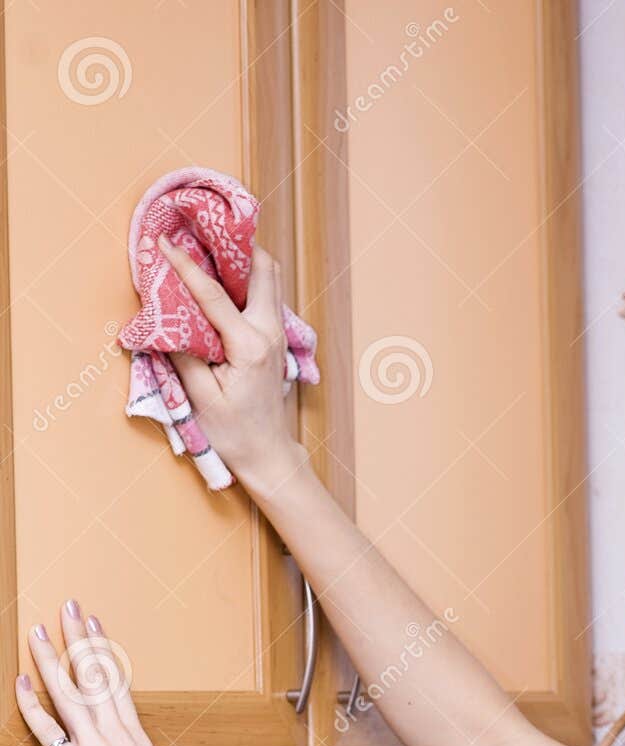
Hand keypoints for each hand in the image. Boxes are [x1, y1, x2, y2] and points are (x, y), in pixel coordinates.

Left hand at [14, 603, 205, 745]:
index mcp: (138, 740)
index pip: (117, 685)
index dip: (104, 653)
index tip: (96, 628)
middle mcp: (118, 735)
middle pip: (96, 676)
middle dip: (80, 639)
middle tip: (70, 608)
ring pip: (72, 692)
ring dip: (53, 659)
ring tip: (41, 631)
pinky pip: (49, 729)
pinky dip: (33, 704)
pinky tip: (21, 683)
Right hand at [157, 235, 307, 493]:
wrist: (267, 454)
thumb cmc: (234, 433)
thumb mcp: (201, 397)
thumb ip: (184, 353)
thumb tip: (166, 318)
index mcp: (250, 346)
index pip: (213, 294)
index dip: (185, 265)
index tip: (163, 241)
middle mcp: (270, 333)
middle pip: (261, 268)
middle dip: (231, 242)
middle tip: (200, 227)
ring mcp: (277, 334)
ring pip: (268, 277)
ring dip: (242, 256)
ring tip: (209, 244)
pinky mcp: (273, 338)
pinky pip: (264, 293)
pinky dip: (246, 275)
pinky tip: (221, 274)